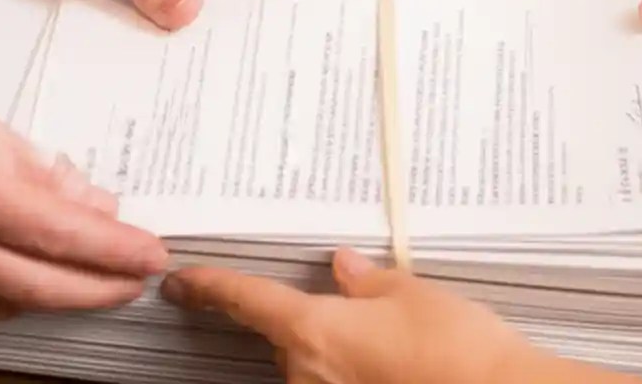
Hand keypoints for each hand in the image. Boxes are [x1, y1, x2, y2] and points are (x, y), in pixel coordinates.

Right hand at [0, 17, 166, 317]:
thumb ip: (33, 163)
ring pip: (11, 304)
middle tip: (140, 283)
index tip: (155, 253)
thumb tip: (86, 197)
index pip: (70, 236)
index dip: (120, 251)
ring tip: (96, 283)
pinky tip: (29, 282)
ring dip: (61, 299)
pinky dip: (12, 297)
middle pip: (48, 288)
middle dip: (104, 291)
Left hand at [162, 248, 560, 383]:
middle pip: (289, 339)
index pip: (246, 300)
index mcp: (313, 331)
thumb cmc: (458, 349)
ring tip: (401, 348)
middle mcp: (309, 375)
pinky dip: (359, 375)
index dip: (210, 288)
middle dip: (318, 322)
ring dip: (342, 354)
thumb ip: (368, 282)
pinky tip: (399, 369)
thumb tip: (344, 269)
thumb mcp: (412, 294)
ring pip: (316, 369)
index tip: (182, 283)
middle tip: (372, 316)